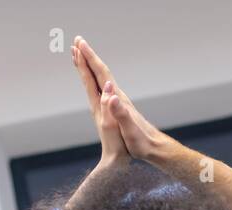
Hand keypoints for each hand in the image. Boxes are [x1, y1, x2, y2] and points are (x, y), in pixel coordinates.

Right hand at [71, 36, 163, 161]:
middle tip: (77, 41)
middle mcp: (118, 96)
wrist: (154, 147)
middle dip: (88, 56)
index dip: (89, 60)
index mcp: (117, 100)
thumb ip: (120, 113)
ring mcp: (118, 100)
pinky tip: (94, 78)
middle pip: (101, 71)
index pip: (101, 75)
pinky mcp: (118, 106)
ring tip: (81, 54)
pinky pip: (103, 86)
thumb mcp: (130, 131)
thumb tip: (111, 95)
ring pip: (102, 77)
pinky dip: (95, 78)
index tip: (79, 46)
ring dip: (91, 64)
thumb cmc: (141, 142)